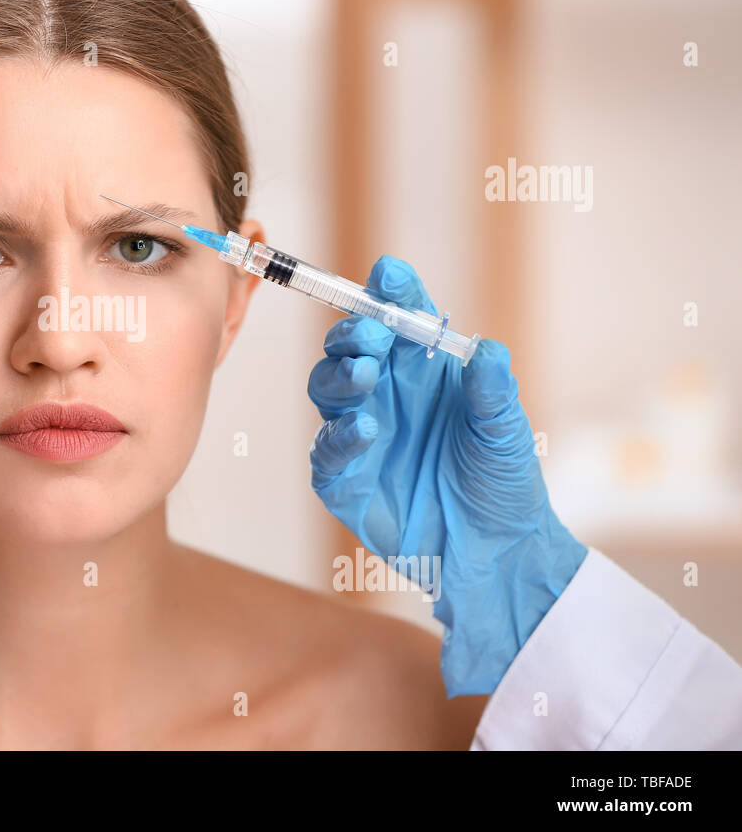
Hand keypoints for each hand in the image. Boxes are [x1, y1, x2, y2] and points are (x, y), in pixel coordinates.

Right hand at [307, 254, 587, 695]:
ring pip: (327, 388)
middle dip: (354, 334)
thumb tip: (486, 347)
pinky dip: (339, 436)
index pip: (397, 319)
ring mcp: (359, 435)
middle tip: (375, 338)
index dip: (389, 295)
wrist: (497, 556)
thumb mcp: (506, 433)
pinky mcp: (342, 479)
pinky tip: (365, 430)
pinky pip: (326, 450)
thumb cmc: (502, 485)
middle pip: (349, 347)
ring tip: (366, 376)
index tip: (390, 276)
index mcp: (422, 372)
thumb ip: (492, 391)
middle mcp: (385, 395)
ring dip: (340, 375)